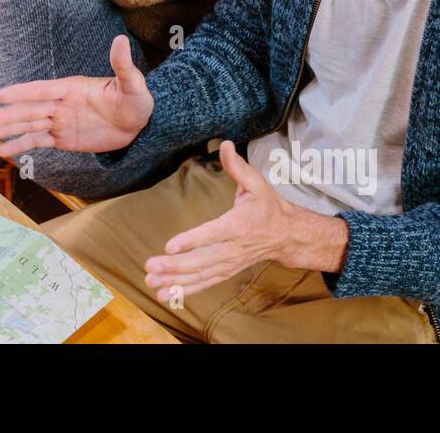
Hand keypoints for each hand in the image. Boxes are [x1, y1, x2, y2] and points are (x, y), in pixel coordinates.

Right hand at [0, 34, 152, 156]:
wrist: (139, 124)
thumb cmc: (136, 100)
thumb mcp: (133, 84)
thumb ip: (122, 66)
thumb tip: (121, 41)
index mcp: (73, 88)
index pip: (44, 90)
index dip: (24, 93)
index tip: (2, 95)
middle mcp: (61, 104)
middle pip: (30, 109)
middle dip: (8, 115)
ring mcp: (60, 121)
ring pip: (29, 125)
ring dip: (8, 129)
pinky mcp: (63, 138)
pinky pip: (38, 142)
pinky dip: (21, 145)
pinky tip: (3, 150)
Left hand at [143, 140, 299, 302]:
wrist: (289, 236)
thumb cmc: (269, 207)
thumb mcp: (258, 183)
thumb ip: (238, 166)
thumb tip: (225, 143)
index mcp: (239, 225)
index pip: (212, 235)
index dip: (192, 241)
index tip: (169, 246)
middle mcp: (234, 248)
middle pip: (202, 260)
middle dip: (175, 267)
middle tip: (150, 267)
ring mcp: (230, 263)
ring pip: (201, 276)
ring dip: (176, 282)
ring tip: (152, 284)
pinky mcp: (227, 271)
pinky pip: (206, 283)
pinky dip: (186, 291)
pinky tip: (167, 296)